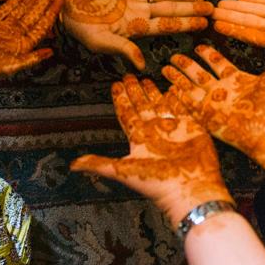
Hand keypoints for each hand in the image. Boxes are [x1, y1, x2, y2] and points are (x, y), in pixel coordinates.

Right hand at [0, 0, 61, 78]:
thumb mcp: (12, 65)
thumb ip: (32, 58)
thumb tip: (51, 52)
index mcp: (22, 45)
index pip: (41, 25)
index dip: (52, 12)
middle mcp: (15, 35)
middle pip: (34, 14)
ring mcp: (3, 27)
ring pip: (22, 9)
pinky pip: (5, 9)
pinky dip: (14, 1)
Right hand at [60, 0, 212, 69]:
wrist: (63, 0)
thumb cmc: (79, 25)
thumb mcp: (99, 40)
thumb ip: (122, 48)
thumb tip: (141, 66)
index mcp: (136, 25)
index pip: (168, 24)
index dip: (187, 24)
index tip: (205, 23)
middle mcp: (139, 8)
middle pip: (171, 7)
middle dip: (192, 7)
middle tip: (212, 7)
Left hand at [70, 74, 232, 221]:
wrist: (189, 189)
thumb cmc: (156, 182)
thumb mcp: (123, 170)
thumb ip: (98, 163)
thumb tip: (72, 165)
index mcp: (139, 138)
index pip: (127, 114)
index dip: (121, 100)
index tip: (115, 85)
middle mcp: (154, 131)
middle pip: (142, 106)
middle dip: (135, 91)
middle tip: (129, 74)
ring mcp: (173, 128)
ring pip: (160, 104)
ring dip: (153, 91)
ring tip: (147, 77)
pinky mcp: (191, 127)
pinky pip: (182, 107)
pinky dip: (177, 96)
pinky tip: (173, 85)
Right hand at [162, 39, 264, 166]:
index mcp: (237, 80)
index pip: (218, 63)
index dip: (208, 54)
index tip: (198, 46)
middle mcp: (223, 91)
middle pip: (200, 74)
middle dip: (186, 65)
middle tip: (174, 56)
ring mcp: (215, 105)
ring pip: (191, 88)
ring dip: (178, 79)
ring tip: (165, 68)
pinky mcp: (209, 119)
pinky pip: (191, 106)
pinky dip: (180, 98)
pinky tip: (170, 89)